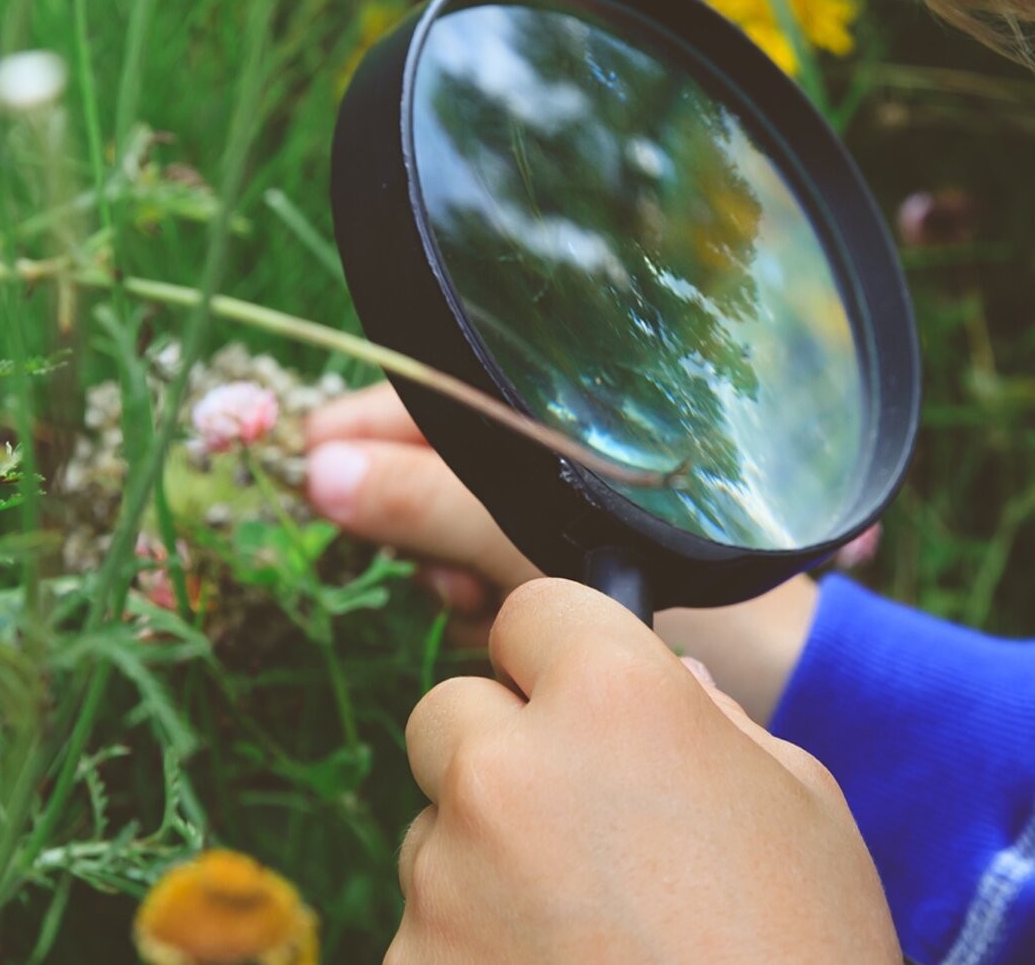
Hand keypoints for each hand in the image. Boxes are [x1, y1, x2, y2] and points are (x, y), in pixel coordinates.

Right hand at [305, 383, 817, 724]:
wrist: (760, 669)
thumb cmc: (666, 577)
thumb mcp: (529, 532)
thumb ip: (426, 500)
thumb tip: (315, 474)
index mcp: (543, 413)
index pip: (422, 397)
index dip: (357, 424)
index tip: (305, 462)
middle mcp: (535, 456)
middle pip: (420, 468)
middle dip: (413, 519)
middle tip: (430, 559)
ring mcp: (537, 512)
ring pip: (439, 531)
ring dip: (446, 571)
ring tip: (480, 598)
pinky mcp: (542, 568)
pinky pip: (470, 577)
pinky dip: (475, 604)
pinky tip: (499, 619)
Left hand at [390, 578, 899, 964]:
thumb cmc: (802, 958)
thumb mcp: (802, 814)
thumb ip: (713, 725)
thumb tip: (662, 681)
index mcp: (612, 702)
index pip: (530, 611)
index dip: (555, 652)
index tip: (572, 690)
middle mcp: (506, 769)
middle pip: (449, 711)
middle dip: (497, 749)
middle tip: (571, 823)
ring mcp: (443, 875)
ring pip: (433, 825)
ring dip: (482, 856)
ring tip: (580, 933)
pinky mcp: (407, 961)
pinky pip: (424, 924)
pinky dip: (469, 946)